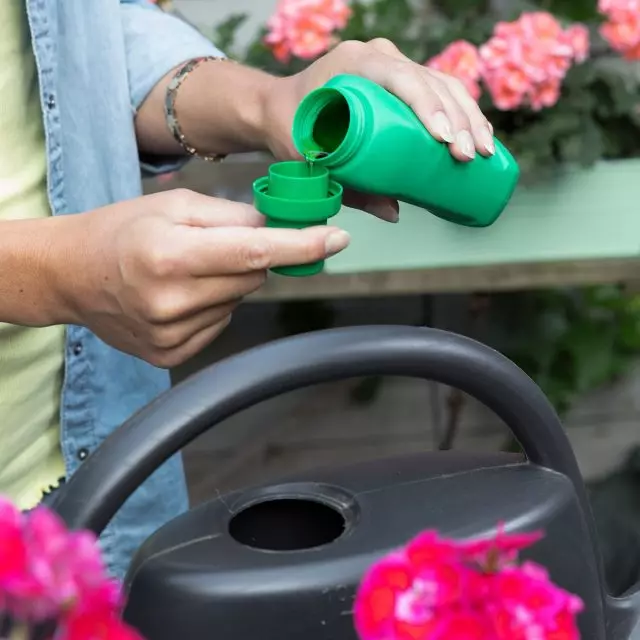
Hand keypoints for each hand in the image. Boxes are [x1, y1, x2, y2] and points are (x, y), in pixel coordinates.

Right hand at [55, 189, 349, 367]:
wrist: (71, 274)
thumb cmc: (120, 231)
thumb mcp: (174, 205)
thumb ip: (231, 215)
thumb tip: (276, 227)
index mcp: (171, 256)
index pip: (254, 253)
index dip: (301, 246)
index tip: (336, 239)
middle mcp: (172, 302)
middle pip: (252, 278)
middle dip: (251, 258)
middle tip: (216, 245)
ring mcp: (171, 334)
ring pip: (238, 302)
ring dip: (228, 282)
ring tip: (187, 270)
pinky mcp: (171, 354)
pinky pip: (221, 323)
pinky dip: (214, 305)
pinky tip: (182, 295)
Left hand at [264, 38, 494, 221]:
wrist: (280, 108)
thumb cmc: (291, 129)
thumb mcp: (313, 159)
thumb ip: (350, 187)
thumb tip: (393, 213)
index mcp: (355, 63)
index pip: (402, 78)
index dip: (428, 106)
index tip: (444, 140)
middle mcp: (379, 57)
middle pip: (432, 82)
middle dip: (458, 119)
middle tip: (470, 156)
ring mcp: (393, 66)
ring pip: (444, 85)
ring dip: (469, 117)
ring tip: (485, 152)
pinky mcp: (403, 81)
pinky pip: (441, 91)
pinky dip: (463, 113)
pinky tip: (480, 137)